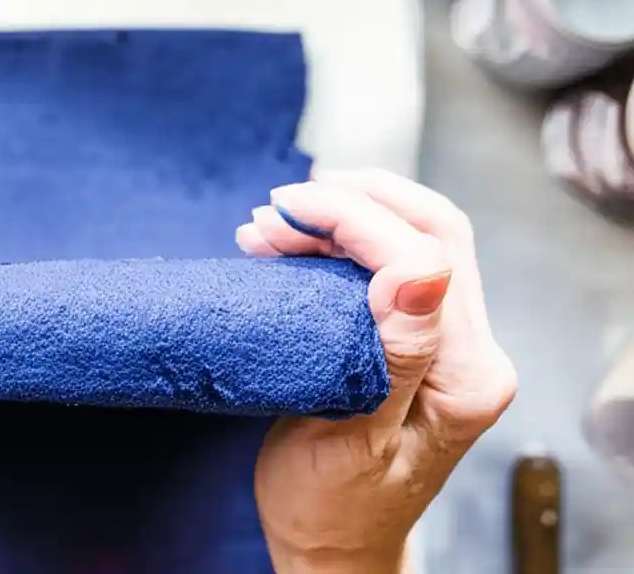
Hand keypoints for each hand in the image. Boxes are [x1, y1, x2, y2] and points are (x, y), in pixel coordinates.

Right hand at [236, 170, 516, 573]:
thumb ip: (397, 357)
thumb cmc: (330, 508)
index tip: (285, 213)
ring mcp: (449, 341)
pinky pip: (389, 264)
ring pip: (410, 237)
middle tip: (277, 210)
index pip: (425, 258)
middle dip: (353, 202)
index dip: (355, 218)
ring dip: (342, 216)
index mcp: (466, 378)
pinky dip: (339, 242)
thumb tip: (421, 273)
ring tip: (269, 227)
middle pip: (431, 231)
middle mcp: (471, 351)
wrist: (333, 544)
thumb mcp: (354, 442)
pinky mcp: (418, 336)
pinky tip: (291, 244)